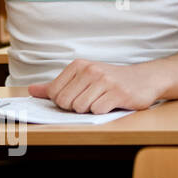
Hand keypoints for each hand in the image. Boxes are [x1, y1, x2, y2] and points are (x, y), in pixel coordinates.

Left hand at [29, 60, 160, 113]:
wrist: (145, 79)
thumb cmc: (112, 80)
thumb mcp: (84, 78)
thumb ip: (57, 85)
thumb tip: (32, 91)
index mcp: (79, 65)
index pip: (54, 93)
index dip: (64, 100)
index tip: (79, 95)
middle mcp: (91, 70)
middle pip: (65, 102)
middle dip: (76, 107)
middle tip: (92, 99)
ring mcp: (105, 81)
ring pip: (80, 108)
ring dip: (91, 109)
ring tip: (102, 100)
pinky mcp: (118, 93)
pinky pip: (98, 111)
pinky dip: (103, 111)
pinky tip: (112, 103)